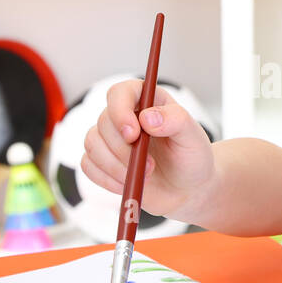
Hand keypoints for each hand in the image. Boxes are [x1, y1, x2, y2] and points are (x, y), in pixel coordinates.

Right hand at [81, 79, 215, 220]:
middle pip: (104, 122)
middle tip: (150, 167)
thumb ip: (176, 120)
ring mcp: (111, 139)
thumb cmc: (191, 158)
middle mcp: (125, 116)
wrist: (187, 189)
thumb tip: (147, 117)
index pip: (119, 92)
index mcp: (147, 100)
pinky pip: (88, 165)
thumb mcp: (193, 137)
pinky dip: (106, 179)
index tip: (132, 134)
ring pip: (92, 143)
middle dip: (124, 150)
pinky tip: (127, 184)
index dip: (120, 111)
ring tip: (144, 176)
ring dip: (115, 166)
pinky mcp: (103, 161)